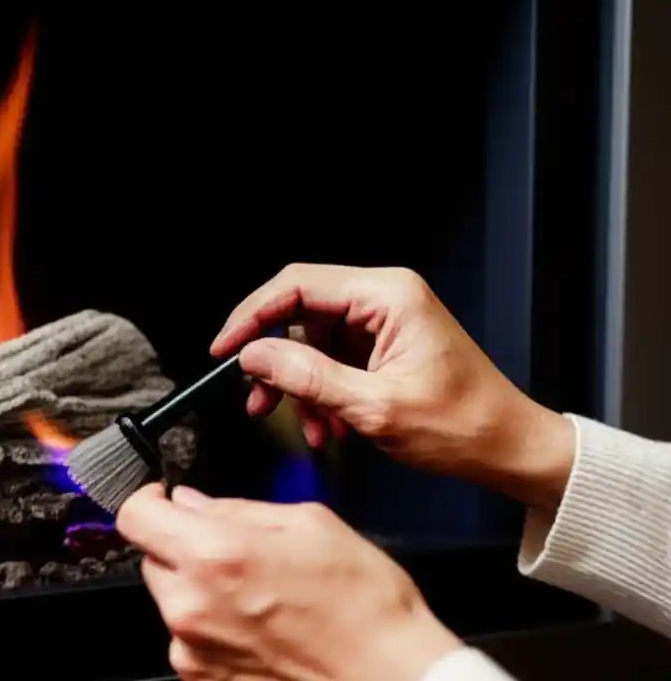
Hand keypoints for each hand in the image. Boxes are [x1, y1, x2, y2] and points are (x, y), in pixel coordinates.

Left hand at [117, 483, 463, 680]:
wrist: (392, 677)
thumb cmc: (365, 608)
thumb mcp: (309, 525)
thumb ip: (237, 510)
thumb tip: (193, 503)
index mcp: (214, 556)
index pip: (134, 516)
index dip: (146, 499)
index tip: (162, 498)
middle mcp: (192, 605)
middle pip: (153, 557)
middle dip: (183, 545)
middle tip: (233, 548)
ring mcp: (193, 649)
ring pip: (172, 597)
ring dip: (198, 586)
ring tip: (258, 592)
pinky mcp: (203, 678)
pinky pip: (189, 636)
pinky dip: (212, 625)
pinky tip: (258, 622)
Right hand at [211, 263, 574, 510]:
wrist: (510, 449)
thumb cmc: (464, 426)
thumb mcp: (376, 408)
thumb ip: (308, 377)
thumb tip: (254, 355)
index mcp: (389, 296)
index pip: (298, 284)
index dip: (253, 315)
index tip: (225, 349)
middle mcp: (385, 298)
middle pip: (300, 312)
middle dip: (275, 359)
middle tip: (255, 397)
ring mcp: (384, 322)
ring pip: (311, 340)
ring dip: (299, 385)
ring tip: (303, 425)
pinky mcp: (383, 346)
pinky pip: (332, 360)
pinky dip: (320, 393)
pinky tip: (326, 426)